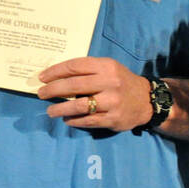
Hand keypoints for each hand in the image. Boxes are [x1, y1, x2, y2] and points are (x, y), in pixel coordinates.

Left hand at [37, 57, 151, 131]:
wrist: (147, 100)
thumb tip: (55, 76)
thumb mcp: (108, 68)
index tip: (42, 78)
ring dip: (60, 108)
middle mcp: (110, 83)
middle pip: (74, 85)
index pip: (75, 66)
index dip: (55, 71)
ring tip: (50, 110)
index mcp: (106, 67)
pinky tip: (66, 119)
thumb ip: (86, 70)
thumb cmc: (120, 82)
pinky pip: (87, 120)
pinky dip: (73, 120)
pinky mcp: (113, 118)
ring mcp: (112, 102)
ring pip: (79, 105)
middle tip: (41, 94)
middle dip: (53, 90)